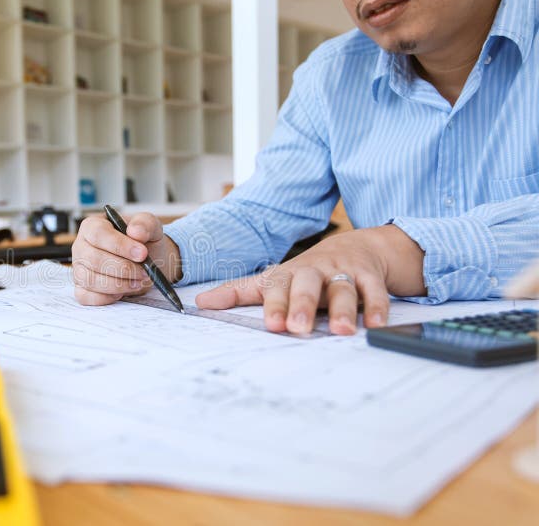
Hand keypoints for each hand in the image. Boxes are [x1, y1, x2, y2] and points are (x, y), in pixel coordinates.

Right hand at [72, 212, 181, 305]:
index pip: (98, 234)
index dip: (120, 245)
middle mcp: (81, 247)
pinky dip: (107, 297)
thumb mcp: (149, 226)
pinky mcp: (82, 288)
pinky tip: (123, 291)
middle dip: (124, 268)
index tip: (142, 253)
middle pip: (94, 259)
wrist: (147, 262)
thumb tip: (136, 231)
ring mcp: (79, 269)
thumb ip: (144, 223)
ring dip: (118, 284)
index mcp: (92, 226)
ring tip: (138, 281)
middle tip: (145, 271)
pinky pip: (86, 297)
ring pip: (90, 280)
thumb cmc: (143, 242)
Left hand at [196, 226, 425, 334]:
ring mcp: (343, 272)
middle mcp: (315, 272)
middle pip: (308, 285)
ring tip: (341, 331)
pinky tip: (377, 325)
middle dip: (303, 305)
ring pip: (343, 288)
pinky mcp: (370, 276)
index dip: (274, 305)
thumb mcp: (272, 280)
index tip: (272, 324)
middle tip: (298, 327)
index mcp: (288, 275)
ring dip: (343, 309)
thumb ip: (238, 293)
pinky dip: (378, 307)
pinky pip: (376, 291)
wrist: (355, 247)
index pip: (277, 287)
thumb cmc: (305, 272)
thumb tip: (201, 302)